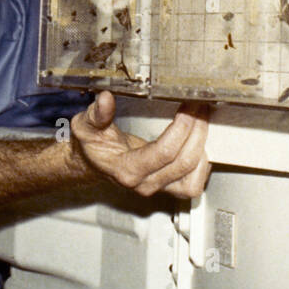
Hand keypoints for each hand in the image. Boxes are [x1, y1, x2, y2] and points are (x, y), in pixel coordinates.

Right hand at [70, 91, 210, 197]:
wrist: (95, 163)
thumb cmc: (93, 145)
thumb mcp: (86, 126)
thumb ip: (96, 114)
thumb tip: (106, 99)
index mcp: (126, 170)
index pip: (163, 153)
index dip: (181, 128)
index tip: (187, 107)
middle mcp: (145, 183)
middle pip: (184, 162)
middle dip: (196, 131)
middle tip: (199, 107)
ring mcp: (158, 188)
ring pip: (193, 176)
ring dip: (202, 146)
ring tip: (201, 121)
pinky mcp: (168, 187)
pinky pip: (194, 184)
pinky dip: (202, 163)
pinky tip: (198, 142)